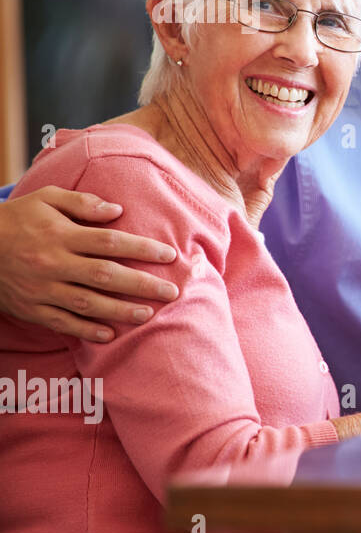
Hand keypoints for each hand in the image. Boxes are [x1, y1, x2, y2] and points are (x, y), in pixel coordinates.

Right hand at [0, 186, 178, 340]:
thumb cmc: (18, 219)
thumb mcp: (46, 199)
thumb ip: (83, 202)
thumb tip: (118, 211)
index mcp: (60, 235)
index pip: (109, 242)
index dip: (142, 248)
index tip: (169, 255)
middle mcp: (53, 263)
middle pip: (105, 275)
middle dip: (142, 285)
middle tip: (171, 291)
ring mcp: (41, 289)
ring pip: (87, 303)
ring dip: (120, 311)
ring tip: (148, 314)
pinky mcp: (31, 308)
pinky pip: (62, 323)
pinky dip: (86, 330)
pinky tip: (110, 334)